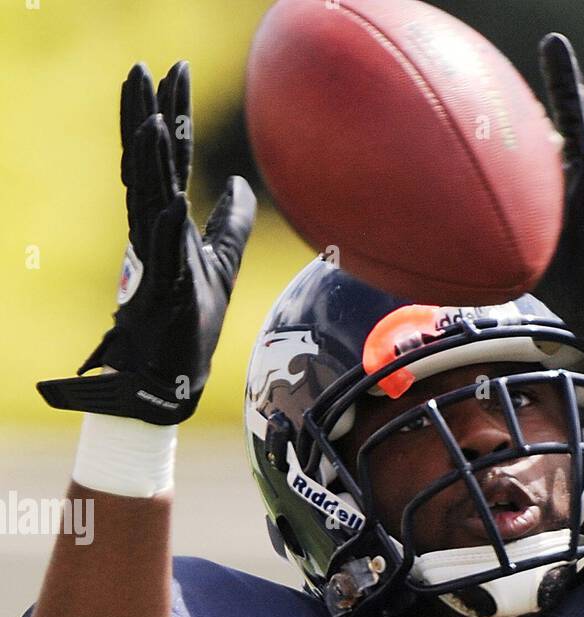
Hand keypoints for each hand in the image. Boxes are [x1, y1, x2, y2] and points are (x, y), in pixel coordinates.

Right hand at [37, 61, 255, 424]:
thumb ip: (229, 223)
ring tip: (149, 118)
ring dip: (148, 162)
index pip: (166, 159)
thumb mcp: (221, 264)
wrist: (171, 378)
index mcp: (165, 224)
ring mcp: (153, 262)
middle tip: (141, 69)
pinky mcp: (161, 294)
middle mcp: (152, 235)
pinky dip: (166, 230)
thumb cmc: (189, 323)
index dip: (168, 115)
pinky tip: (170, 202)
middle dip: (146, 117)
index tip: (170, 71)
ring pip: (147, 201)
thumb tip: (240, 183)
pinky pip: (162, 258)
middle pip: (148, 166)